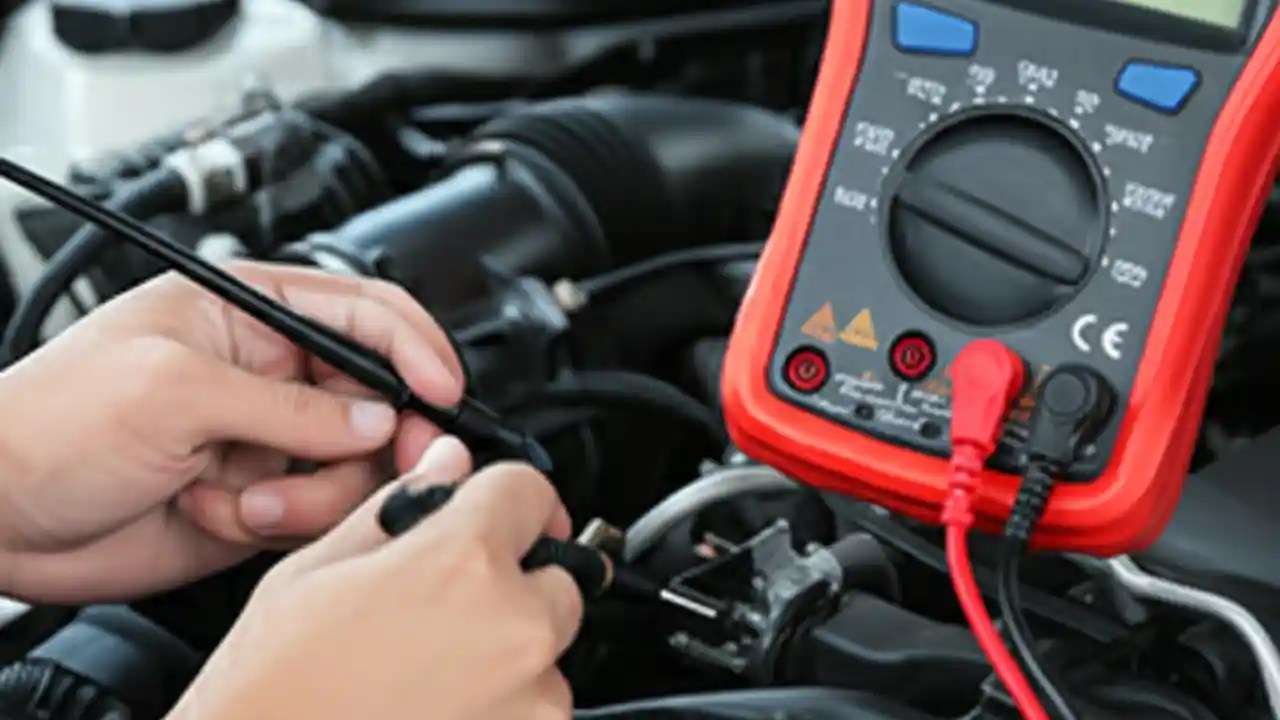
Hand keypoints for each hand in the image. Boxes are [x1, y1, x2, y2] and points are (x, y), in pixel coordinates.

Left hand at [0, 261, 463, 602]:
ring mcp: (267, 441)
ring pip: (356, 466)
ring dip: (315, 492)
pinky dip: (285, 525)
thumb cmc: (48, 422)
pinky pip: (320, 515)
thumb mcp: (174, 389)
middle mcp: (267, 375)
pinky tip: (223, 515)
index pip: (362, 312)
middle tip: (395, 463)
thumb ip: (289, 407)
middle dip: (386, 435)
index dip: (415, 348)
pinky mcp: (260, 500)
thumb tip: (378, 420)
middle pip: (377, 397)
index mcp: (247, 314)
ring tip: (247, 500)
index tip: (443, 389)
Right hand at [170, 438, 580, 719]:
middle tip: (446, 602)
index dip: (500, 495)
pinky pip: (536, 705)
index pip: (529, 488)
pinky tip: (436, 704)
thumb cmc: (270, 688)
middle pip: (558, 572)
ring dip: (509, 646)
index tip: (491, 512)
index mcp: (463, 562)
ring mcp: (530, 700)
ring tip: (429, 666)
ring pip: (549, 646)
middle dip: (515, 575)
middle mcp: (514, 628)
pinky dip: (504, 702)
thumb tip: (446, 465)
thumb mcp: (316, 570)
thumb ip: (401, 505)